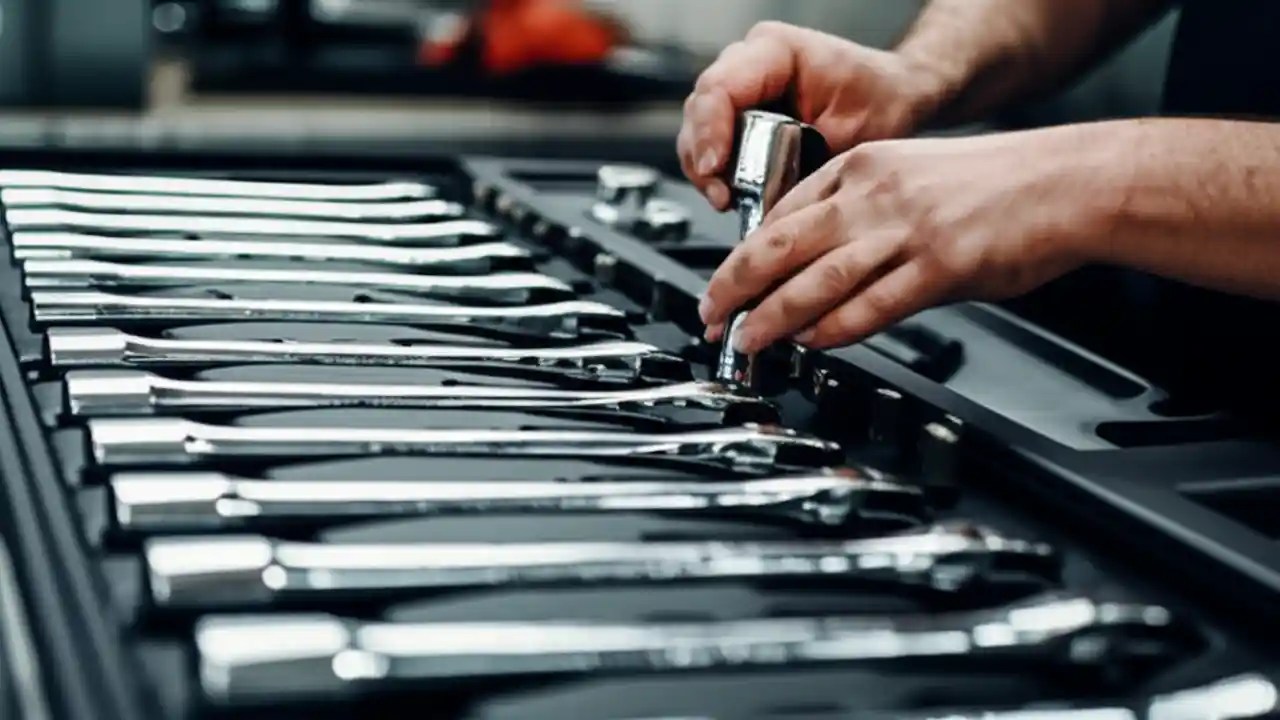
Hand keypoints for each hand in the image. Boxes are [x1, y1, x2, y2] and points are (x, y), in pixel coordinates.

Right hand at [677, 21, 948, 209]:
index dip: (710, 132)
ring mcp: (740, 87)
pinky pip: (710, 142)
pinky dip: (715, 171)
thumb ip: (806, 160)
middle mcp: (748, 63)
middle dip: (703, 158)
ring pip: (697, 128)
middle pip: (699, 110)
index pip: (720, 88)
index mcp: (775, 51)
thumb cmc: (880, 99)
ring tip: (728, 199)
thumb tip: (766, 197)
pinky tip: (732, 192)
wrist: (894, 95)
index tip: (715, 170)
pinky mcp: (738, 114)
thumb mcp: (851, 131)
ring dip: (706, 169)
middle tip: (723, 196)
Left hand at [698, 126, 1110, 351]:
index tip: (725, 283)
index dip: (742, 253)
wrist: (1067, 182)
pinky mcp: (938, 268)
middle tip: (712, 315)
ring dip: (771, 316)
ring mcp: (905, 230)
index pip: (781, 211)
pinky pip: (870, 306)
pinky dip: (833, 329)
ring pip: (815, 280)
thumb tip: (813, 260)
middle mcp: (876, 194)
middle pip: (780, 244)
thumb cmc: (996, 186)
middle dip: (734, 286)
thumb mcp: (911, 177)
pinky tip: (812, 343)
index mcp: (864, 166)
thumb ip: (861, 212)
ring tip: (747, 340)